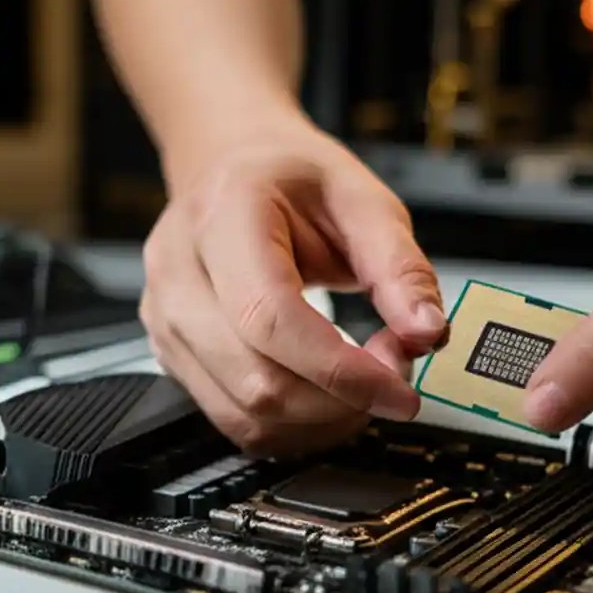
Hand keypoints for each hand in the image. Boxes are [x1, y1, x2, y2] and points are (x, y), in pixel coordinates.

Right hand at [140, 119, 446, 455]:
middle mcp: (179, 273)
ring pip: (244, 414)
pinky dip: (294, 425)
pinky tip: (327, 397)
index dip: (342, 370)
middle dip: (341, 398)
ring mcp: (165, 320)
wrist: (230, 167)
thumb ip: (399, 266)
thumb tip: (427, 332)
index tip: (401, 390)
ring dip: (320, 420)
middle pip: (256, 380)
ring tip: (362, 381)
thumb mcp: (360, 198)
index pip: (271, 318)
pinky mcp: (173, 356)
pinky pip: (233, 419)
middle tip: (393, 372)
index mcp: (222, 217)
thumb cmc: (288, 178)